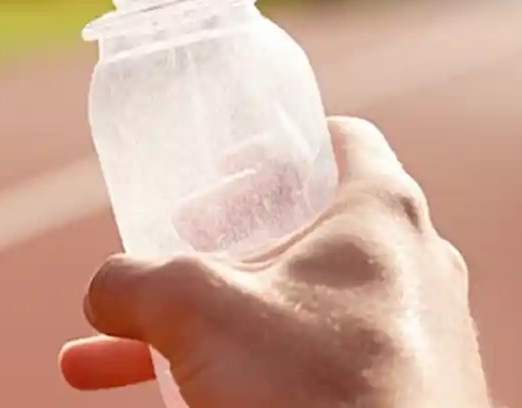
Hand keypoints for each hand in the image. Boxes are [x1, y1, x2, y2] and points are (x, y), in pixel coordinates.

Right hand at [60, 117, 490, 407]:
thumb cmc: (316, 394)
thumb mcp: (196, 313)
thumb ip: (133, 281)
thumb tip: (105, 290)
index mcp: (380, 213)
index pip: (336, 139)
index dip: (269, 146)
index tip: (216, 175)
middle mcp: (412, 267)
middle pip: (302, 231)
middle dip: (213, 252)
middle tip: (171, 262)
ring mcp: (415, 338)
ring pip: (294, 311)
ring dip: (207, 325)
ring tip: (119, 350)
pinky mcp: (405, 397)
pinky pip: (316, 368)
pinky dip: (246, 373)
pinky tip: (172, 399)